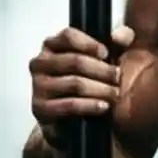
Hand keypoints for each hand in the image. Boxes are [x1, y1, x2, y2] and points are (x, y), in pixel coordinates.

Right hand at [29, 24, 135, 148]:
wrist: (72, 121)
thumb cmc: (88, 83)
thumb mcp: (104, 60)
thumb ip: (117, 43)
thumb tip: (119, 37)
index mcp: (52, 45)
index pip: (68, 36)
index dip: (89, 43)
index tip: (106, 53)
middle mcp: (40, 63)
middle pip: (75, 61)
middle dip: (102, 70)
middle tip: (118, 78)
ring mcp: (38, 85)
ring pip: (74, 83)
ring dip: (100, 89)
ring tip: (115, 94)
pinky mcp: (40, 108)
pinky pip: (69, 105)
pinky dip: (90, 106)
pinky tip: (104, 107)